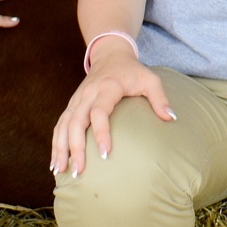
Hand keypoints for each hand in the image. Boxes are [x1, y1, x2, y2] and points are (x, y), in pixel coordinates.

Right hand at [49, 39, 173, 177]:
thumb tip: (171, 118)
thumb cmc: (132, 71)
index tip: (105, 153)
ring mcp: (77, 100)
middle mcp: (87, 94)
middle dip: (75, 147)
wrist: (110, 55)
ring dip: (60, 148)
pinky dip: (56, 143)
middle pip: (76, 121)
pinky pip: (60, 125)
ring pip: (63, 125)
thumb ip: (160, 98)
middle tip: (80, 170)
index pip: (99, 111)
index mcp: (107, 87)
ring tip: (61, 170)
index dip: (101, 132)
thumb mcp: (150, 79)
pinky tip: (56, 162)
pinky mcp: (71, 105)